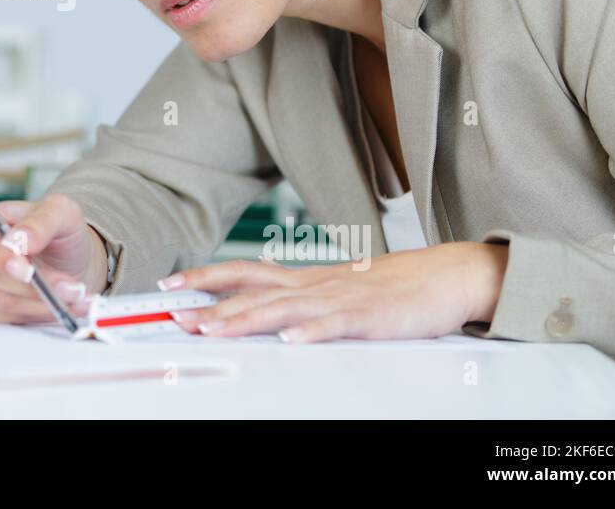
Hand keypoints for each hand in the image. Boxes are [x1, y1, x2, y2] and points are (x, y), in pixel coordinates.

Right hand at [0, 193, 105, 323]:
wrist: (70, 258)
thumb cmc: (57, 229)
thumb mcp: (60, 211)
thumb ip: (40, 221)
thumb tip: (17, 241)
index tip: (27, 270)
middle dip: (31, 286)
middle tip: (69, 287)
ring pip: (2, 302)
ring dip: (43, 302)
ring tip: (76, 294)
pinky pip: (10, 318)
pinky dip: (42, 313)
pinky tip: (66, 304)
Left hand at [162, 241, 508, 341]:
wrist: (444, 277)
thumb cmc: (389, 288)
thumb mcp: (333, 291)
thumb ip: (296, 300)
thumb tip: (256, 309)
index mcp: (304, 278)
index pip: (243, 272)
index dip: (205, 277)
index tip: (170, 285)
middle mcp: (314, 284)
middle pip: (252, 290)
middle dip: (210, 302)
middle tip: (175, 313)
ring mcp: (339, 298)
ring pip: (283, 308)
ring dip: (245, 319)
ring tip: (214, 330)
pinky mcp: (368, 317)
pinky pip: (335, 325)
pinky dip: (311, 332)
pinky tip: (290, 341)